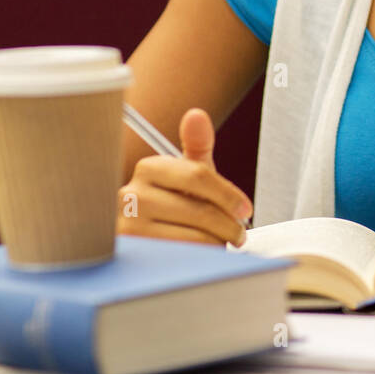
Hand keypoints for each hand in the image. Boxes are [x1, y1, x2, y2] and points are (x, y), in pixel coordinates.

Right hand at [117, 107, 253, 245]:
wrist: (142, 242)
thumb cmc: (171, 204)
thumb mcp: (186, 174)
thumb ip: (196, 145)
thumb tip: (196, 115)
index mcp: (148, 168)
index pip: (197, 175)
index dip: (228, 195)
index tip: (245, 210)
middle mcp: (131, 195)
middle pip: (199, 210)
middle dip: (228, 225)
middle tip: (239, 233)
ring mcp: (128, 227)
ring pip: (194, 237)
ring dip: (217, 243)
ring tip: (221, 243)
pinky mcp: (134, 256)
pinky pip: (183, 258)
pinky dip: (201, 258)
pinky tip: (202, 255)